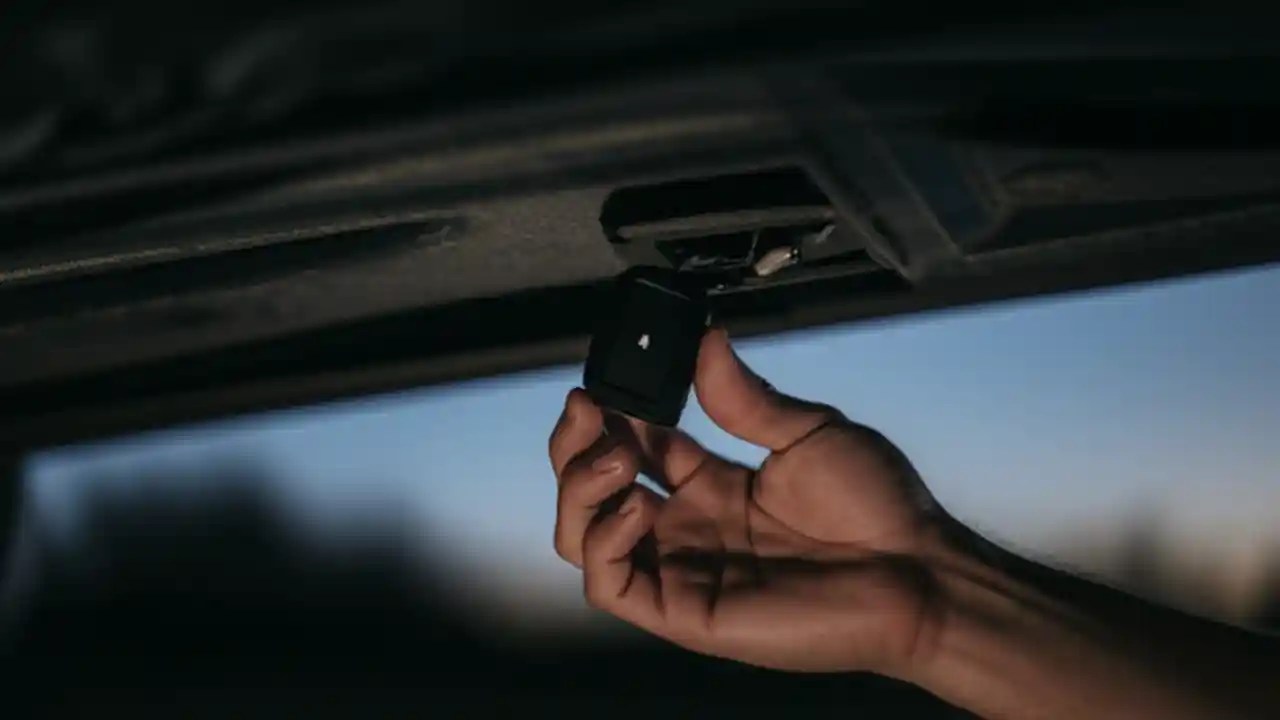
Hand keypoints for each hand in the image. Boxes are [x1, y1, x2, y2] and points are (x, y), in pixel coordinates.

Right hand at [549, 328, 948, 674]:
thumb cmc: (877, 506)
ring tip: (616, 457)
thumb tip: (707, 339)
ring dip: (578, 490)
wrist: (917, 571)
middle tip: (587, 410)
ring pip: (582, 538)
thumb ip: (746, 398)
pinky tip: (640, 504)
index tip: (598, 385)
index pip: (633, 449)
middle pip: (592, 492)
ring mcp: (683, 572)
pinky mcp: (687, 614)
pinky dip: (603, 543)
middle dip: (573, 447)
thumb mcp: (809, 432)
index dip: (607, 417)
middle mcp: (688, 528)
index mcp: (713, 485)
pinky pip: (611, 588)